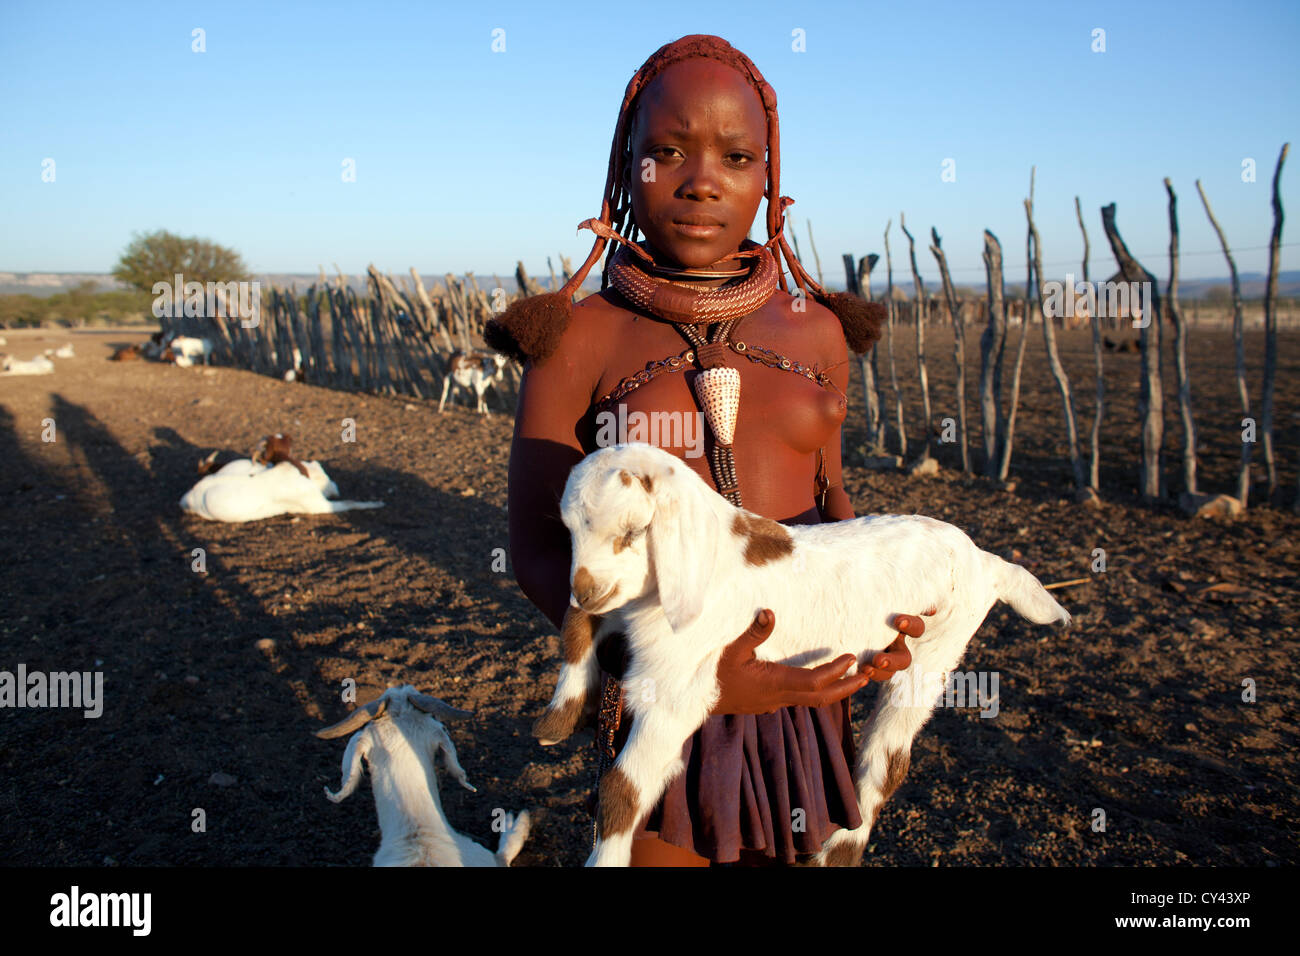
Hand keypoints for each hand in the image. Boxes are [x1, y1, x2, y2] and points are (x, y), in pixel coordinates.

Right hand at [710, 609, 922, 715]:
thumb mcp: (729, 651)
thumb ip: (751, 633)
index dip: (835, 672)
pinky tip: (816, 681)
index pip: (813, 682)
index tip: (852, 658)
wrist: (693, 703)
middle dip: (846, 687)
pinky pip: (797, 699)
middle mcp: (778, 698)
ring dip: (833, 690)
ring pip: (810, 701)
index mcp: (773, 684)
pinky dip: (814, 691)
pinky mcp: (766, 703)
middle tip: (868, 675)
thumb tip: (770, 612)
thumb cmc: (710, 675)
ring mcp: (772, 703)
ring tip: (852, 677)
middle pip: (820, 698)